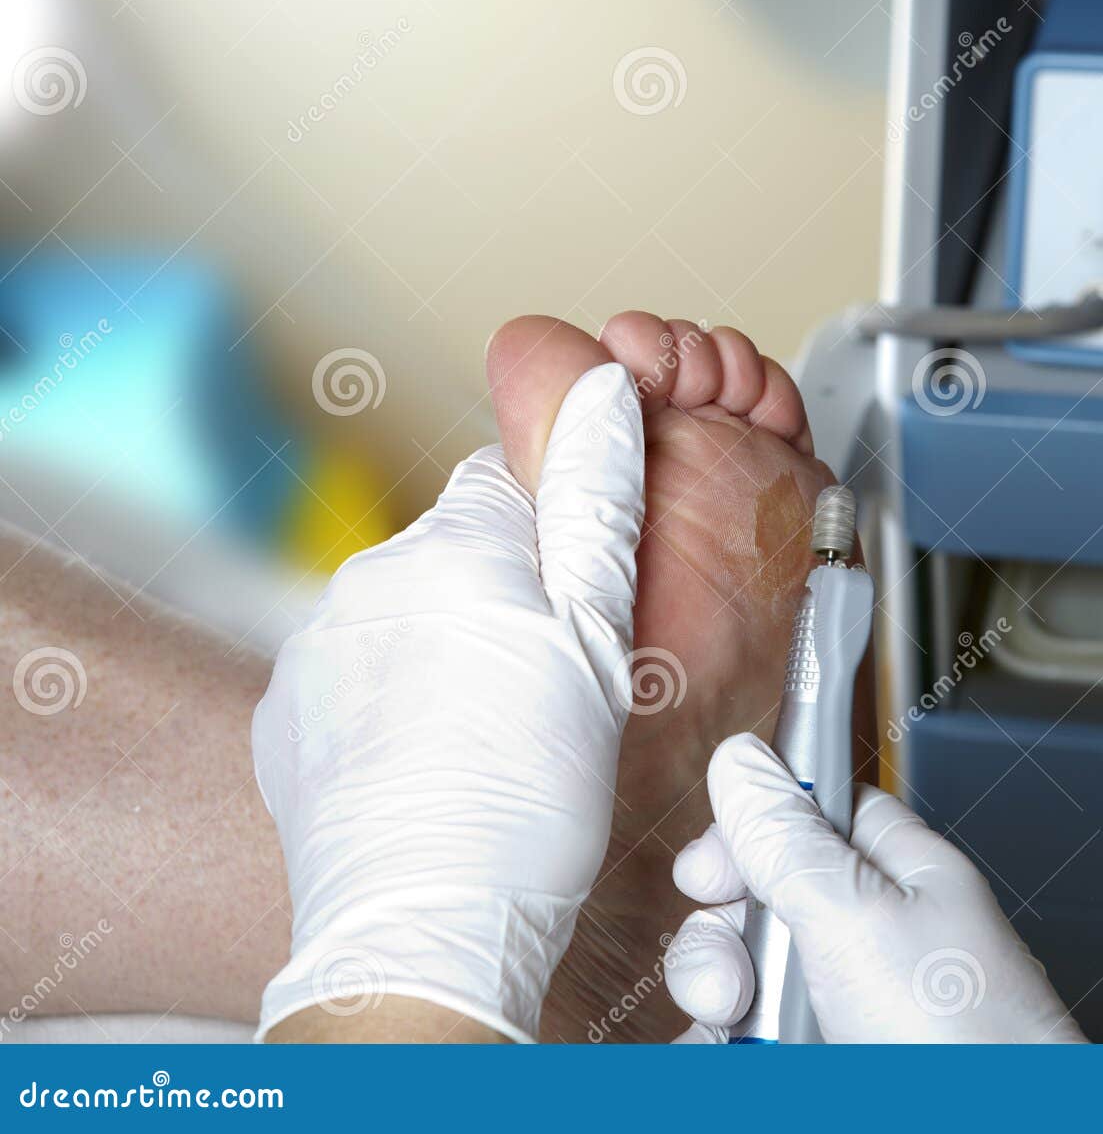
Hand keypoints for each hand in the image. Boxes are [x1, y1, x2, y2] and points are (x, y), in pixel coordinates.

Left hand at [252, 363, 643, 1041]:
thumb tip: (603, 386)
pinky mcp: (288, 711)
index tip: (574, 617)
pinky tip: (429, 764)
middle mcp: (368, 578)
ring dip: (448, 652)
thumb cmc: (528, 800)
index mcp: (456, 546)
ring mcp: (316, 647)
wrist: (427, 929)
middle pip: (456, 551)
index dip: (557, 547)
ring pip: (407, 615)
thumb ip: (597, 503)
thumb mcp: (599, 643)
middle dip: (501, 599)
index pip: (509, 483)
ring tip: (484, 743)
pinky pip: (356, 676)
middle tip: (544, 694)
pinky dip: (393, 704)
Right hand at [663, 733, 1086, 1042]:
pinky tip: (731, 1057)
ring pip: (743, 981)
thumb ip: (790, 841)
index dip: (754, 832)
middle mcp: (873, 938)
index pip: (816, 814)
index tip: (708, 869)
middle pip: (761, 902)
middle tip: (732, 981)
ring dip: (717, 1004)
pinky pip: (746, 1045)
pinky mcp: (822, 1055)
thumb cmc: (968, 1042)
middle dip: (723, 939)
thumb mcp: (861, 919)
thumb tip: (741, 761)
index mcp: (902, 876)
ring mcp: (847, 1007)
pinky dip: (724, 1052)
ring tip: (741, 1035)